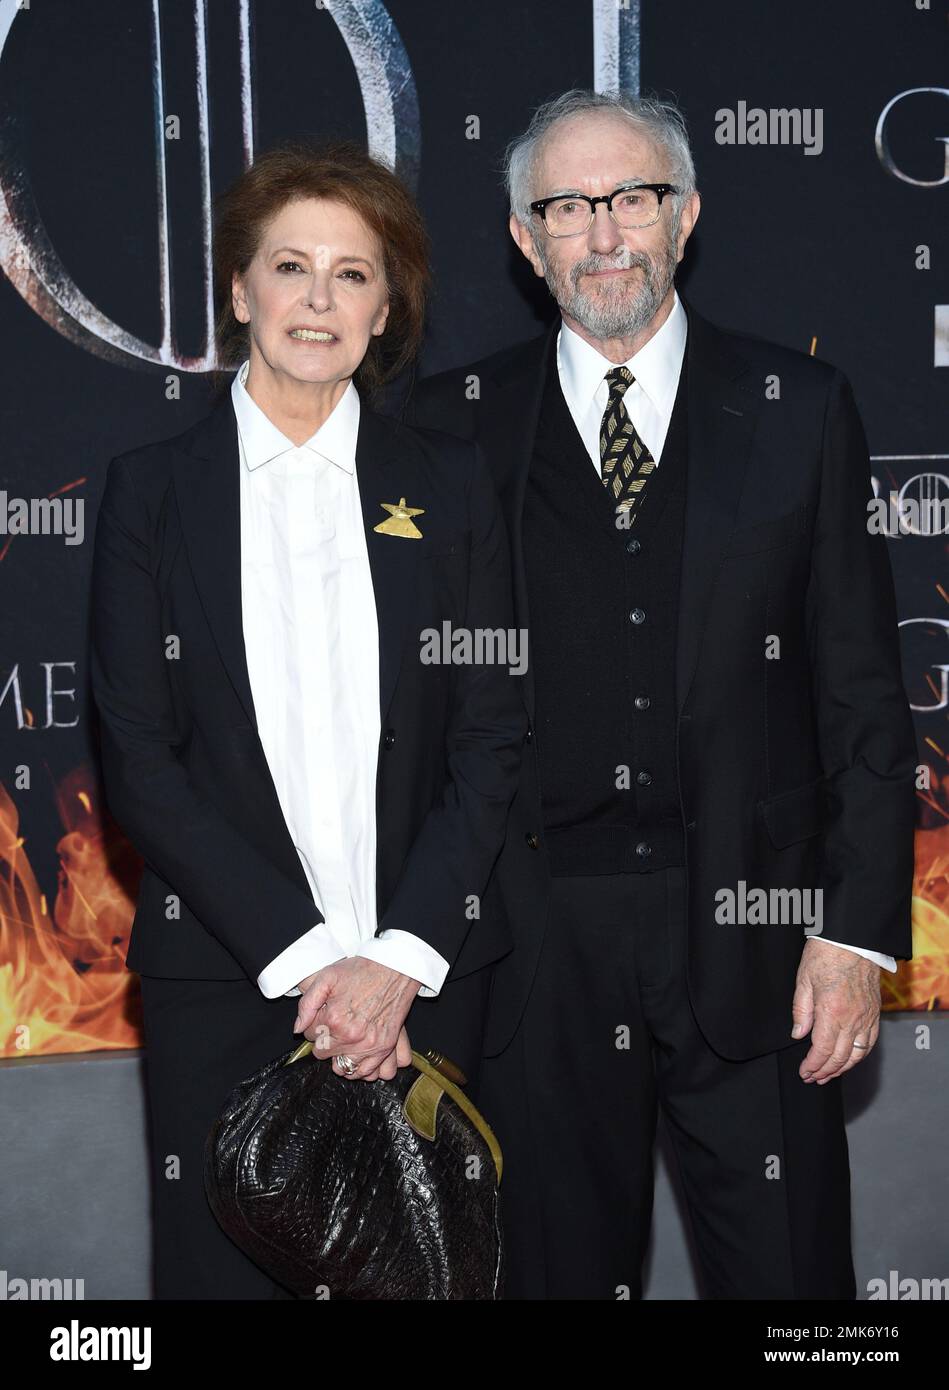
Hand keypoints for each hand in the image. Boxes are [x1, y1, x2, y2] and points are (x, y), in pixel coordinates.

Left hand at [293, 957, 419, 1080]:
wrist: (394, 968)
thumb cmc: (362, 970)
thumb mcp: (327, 977)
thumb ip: (307, 1004)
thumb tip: (298, 1028)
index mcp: (334, 1019)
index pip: (310, 1036)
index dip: (314, 1025)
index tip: (323, 1016)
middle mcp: (350, 1036)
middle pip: (323, 1054)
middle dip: (325, 1041)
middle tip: (333, 1027)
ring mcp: (369, 1045)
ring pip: (343, 1068)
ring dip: (340, 1057)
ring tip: (343, 1042)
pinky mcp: (384, 1048)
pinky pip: (366, 1072)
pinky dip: (359, 1067)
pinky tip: (356, 1054)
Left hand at [791, 938, 880, 1083]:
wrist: (852, 939)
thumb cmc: (825, 955)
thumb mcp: (803, 981)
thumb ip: (801, 1012)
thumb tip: (798, 1035)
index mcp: (832, 1011)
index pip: (823, 1050)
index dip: (813, 1066)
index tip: (804, 1072)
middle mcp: (853, 1018)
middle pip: (840, 1056)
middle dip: (825, 1071)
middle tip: (813, 1078)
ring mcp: (867, 1016)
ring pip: (857, 1053)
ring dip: (843, 1068)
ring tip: (829, 1074)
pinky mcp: (875, 1012)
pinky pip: (870, 1041)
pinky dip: (859, 1055)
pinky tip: (850, 1059)